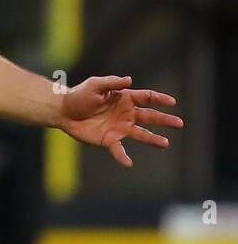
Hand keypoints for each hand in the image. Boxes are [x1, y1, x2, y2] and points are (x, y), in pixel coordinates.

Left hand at [57, 75, 182, 167]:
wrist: (64, 111)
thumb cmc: (80, 95)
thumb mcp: (95, 85)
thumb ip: (112, 83)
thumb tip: (129, 80)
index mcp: (125, 98)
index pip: (147, 97)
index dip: (160, 99)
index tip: (172, 102)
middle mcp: (126, 114)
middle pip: (149, 116)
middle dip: (164, 120)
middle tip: (179, 123)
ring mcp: (119, 127)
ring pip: (140, 134)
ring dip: (153, 139)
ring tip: (166, 144)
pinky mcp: (109, 140)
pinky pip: (119, 150)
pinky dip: (123, 156)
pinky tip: (129, 163)